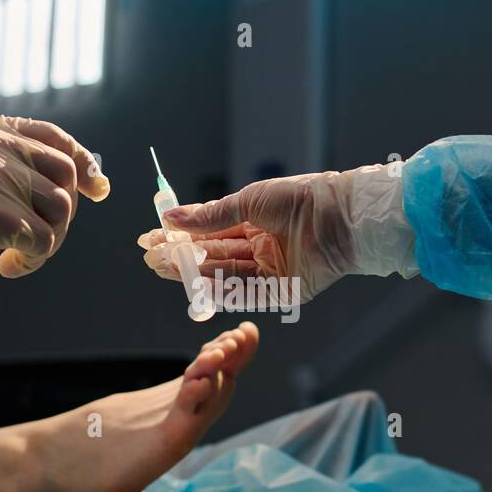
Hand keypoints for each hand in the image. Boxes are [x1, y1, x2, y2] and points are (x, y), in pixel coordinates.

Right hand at [0, 111, 107, 297]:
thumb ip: (7, 165)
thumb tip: (85, 182)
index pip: (51, 136)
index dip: (81, 162)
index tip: (97, 188)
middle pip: (64, 174)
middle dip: (61, 212)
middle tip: (34, 237)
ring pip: (60, 210)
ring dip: (47, 241)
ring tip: (13, 253)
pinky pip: (44, 241)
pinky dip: (32, 261)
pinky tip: (4, 266)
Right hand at [136, 164, 415, 304]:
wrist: (340, 217)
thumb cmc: (301, 199)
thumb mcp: (249, 200)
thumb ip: (210, 215)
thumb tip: (171, 215)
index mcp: (255, 221)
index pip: (210, 232)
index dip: (181, 235)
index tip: (153, 237)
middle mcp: (260, 246)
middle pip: (213, 256)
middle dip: (182, 256)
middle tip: (151, 257)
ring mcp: (270, 270)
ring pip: (225, 274)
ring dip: (194, 272)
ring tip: (165, 267)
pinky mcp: (281, 292)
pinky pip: (245, 292)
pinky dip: (219, 289)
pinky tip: (194, 285)